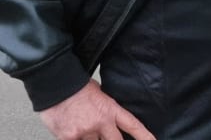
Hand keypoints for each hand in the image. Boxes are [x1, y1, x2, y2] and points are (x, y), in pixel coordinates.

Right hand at [40, 80, 154, 139]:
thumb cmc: (77, 88)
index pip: (133, 125)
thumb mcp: (101, 95)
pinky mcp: (69, 138)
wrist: (56, 87)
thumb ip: (107, 110)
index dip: (144, 136)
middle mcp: (100, 123)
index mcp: (111, 110)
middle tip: (107, 135)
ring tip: (83, 126)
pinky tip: (73, 133)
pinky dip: (76, 139)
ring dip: (91, 139)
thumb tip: (110, 121)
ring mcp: (84, 132)